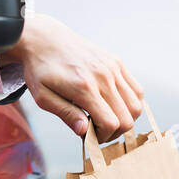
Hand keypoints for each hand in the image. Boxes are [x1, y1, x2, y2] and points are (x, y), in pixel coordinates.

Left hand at [2, 14, 143, 142]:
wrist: (45, 40)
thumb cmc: (41, 70)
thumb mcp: (43, 97)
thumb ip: (65, 114)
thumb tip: (84, 131)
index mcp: (84, 87)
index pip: (111, 123)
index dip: (102, 137)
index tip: (90, 137)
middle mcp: (103, 76)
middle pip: (127, 118)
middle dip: (114, 133)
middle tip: (98, 131)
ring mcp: (113, 68)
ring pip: (137, 106)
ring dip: (124, 119)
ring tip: (106, 119)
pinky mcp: (117, 62)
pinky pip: (137, 90)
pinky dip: (130, 103)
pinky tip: (113, 105)